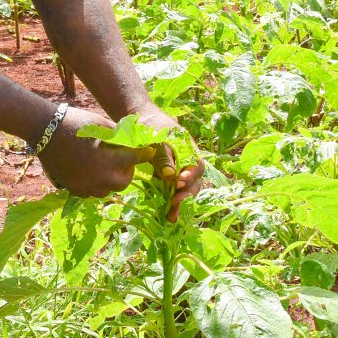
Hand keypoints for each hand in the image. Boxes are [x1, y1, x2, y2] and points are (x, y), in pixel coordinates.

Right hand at [37, 107, 144, 197]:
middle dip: (126, 171)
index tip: (149, 152)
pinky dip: (96, 184)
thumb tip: (130, 142)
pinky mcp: (72, 188)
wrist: (43, 129)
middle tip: (124, 160)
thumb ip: (118, 137)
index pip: (134, 160)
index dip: (143, 154)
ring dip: (111, 180)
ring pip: (108, 190)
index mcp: (107, 160)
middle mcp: (97, 178)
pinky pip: (91, 192)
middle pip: (123, 182)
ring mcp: (84, 185)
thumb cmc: (74, 122)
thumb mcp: (101, 125)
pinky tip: (92, 172)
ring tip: (107, 166)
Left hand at [131, 103, 205, 221]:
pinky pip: (173, 192)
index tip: (180, 181)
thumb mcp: (157, 139)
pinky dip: (172, 203)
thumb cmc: (151, 127)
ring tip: (172, 217)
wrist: (140, 120)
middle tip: (175, 201)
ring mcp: (178, 171)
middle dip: (187, 193)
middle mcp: (187, 162)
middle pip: (194, 181)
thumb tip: (171, 177)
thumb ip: (164, 158)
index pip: (197, 166)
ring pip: (185, 189)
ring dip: (180, 203)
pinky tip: (168, 215)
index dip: (191, 175)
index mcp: (189, 150)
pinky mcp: (167, 178)